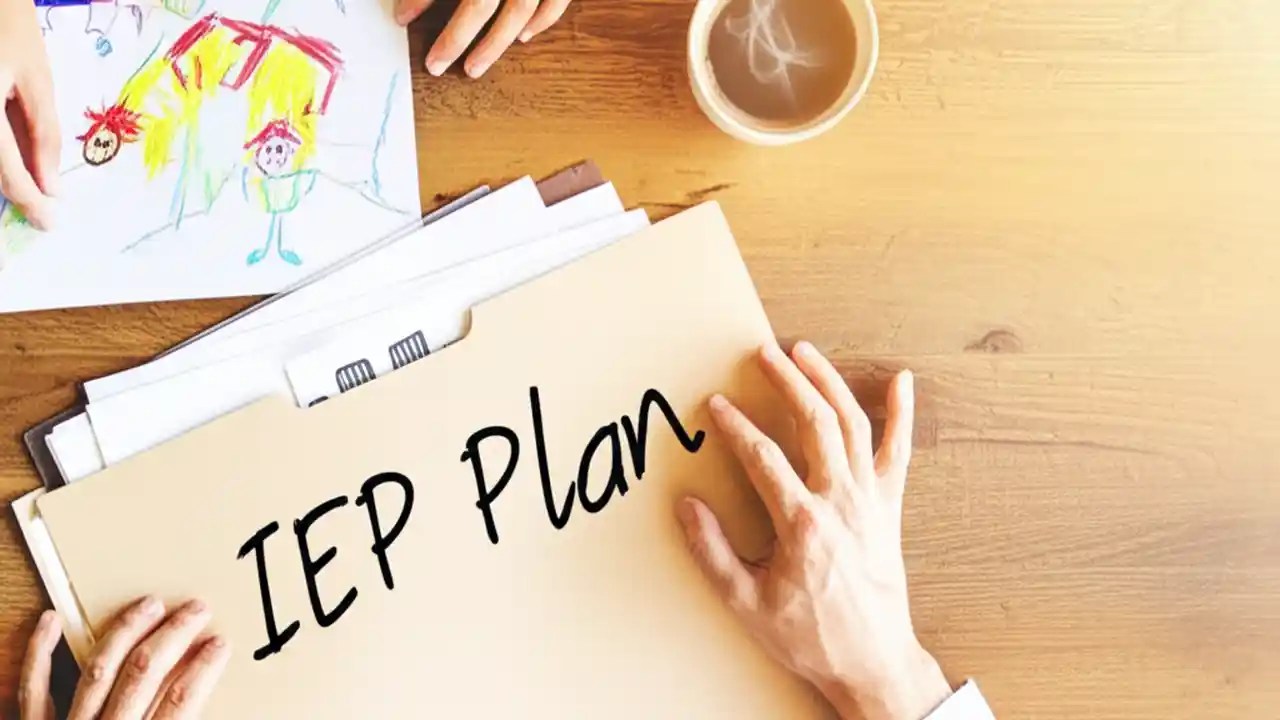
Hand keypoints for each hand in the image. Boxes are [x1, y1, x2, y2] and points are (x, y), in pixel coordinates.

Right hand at [0, 0, 58, 229]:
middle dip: (18, 192)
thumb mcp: (35, 79)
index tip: (51, 223)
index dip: (30, 202)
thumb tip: (52, 185)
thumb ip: (44, 134)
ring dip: (7, 175)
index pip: (6, 172)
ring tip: (37, 189)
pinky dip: (2, 154)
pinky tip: (21, 161)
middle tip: (46, 212)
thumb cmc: (7, 28)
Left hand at [19, 598, 230, 719]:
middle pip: (144, 674)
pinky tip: (49, 622)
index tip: (221, 644)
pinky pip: (33, 689)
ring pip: (98, 670)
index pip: (181, 701)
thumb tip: (206, 718)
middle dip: (174, 635)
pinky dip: (38, 653)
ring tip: (149, 605)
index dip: (204, 668)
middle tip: (196, 609)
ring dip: (125, 633)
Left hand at [395, 0, 571, 77]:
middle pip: (481, 4)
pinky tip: (524, 38)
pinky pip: (556, 3)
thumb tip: (405, 1)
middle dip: (456, 38)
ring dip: (495, 43)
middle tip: (435, 66)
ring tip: (474, 67)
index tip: (401, 19)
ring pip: (519, 11)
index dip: (420, 0)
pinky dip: (542, 21)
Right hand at [678, 343, 951, 719]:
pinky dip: (901, 415)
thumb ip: (712, 551)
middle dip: (787, 381)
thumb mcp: (746, 603)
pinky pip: (898, 452)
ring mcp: (870, 501)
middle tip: (764, 353)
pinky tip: (900, 381)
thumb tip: (687, 507)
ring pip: (854, 424)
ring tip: (805, 352)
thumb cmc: (810, 637)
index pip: (763, 457)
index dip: (736, 426)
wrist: (871, 661)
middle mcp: (841, 502)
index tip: (716, 405)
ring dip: (829, 382)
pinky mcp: (889, 507)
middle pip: (815, 423)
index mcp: (803, 524)